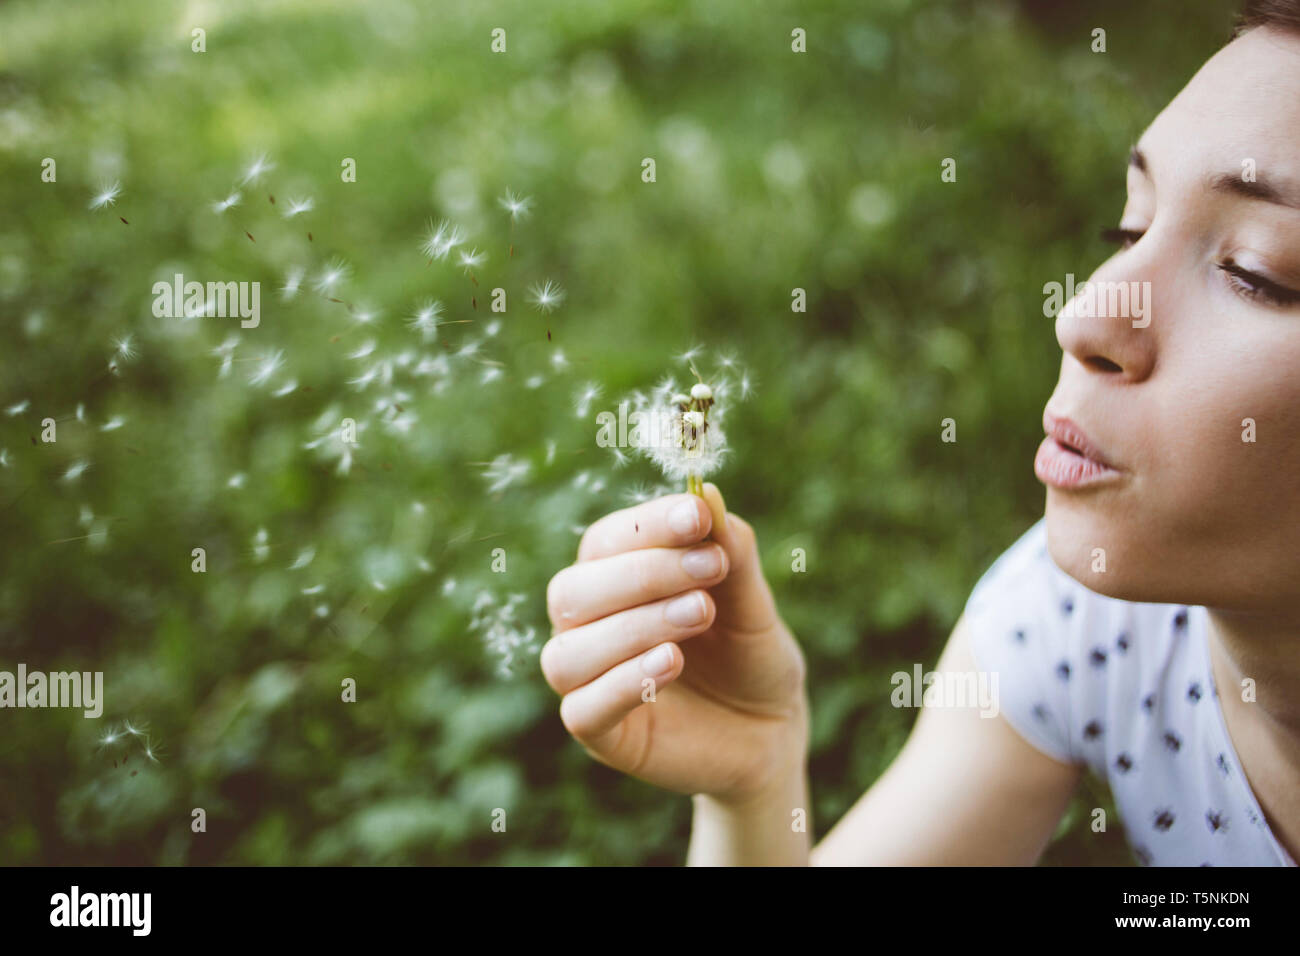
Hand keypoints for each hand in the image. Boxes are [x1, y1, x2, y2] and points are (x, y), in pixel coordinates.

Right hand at [542, 483, 807, 804]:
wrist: (772, 730)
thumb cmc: (750, 656)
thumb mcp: (753, 603)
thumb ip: (731, 554)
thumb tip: (708, 493)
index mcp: (615, 580)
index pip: (606, 541)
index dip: (647, 525)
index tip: (698, 515)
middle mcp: (588, 627)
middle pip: (573, 591)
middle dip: (642, 574)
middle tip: (711, 570)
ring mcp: (589, 683)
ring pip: (570, 651)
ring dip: (634, 625)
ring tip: (700, 613)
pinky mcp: (601, 736)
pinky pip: (583, 709)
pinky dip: (624, 681)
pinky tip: (671, 661)